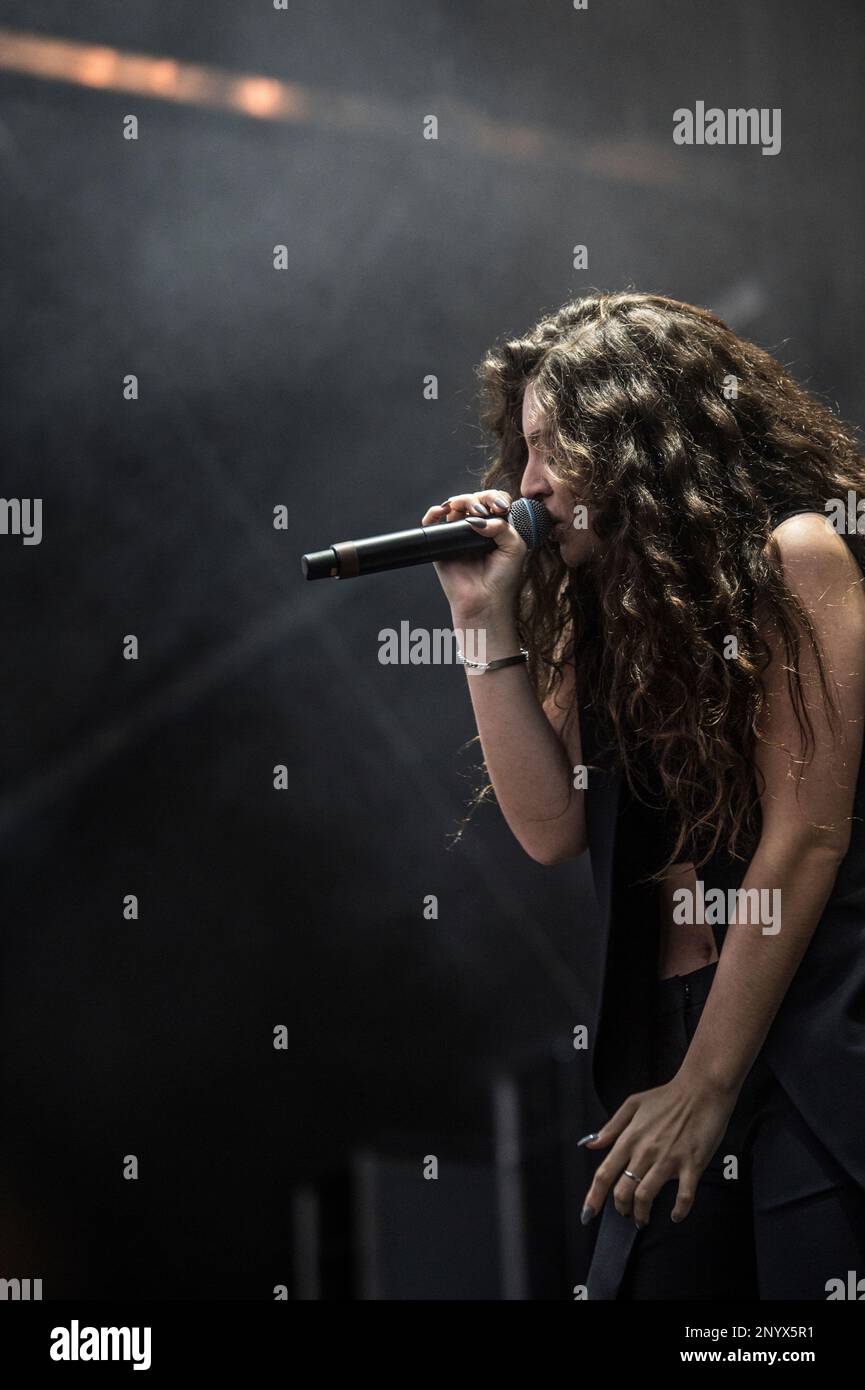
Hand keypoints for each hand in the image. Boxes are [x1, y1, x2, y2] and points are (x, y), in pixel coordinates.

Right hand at [420, 489, 527, 620]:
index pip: (494, 501)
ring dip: (460, 501)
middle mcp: (477, 529)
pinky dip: (433, 512)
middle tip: (481, 510)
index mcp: (497, 527)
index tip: (500, 508)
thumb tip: (479, 518)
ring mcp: (458, 535)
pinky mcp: (442, 544)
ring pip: (454, 506)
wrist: (485, 601)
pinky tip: (442, 511)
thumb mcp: (515, 548)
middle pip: (474, 500)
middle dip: (477, 499)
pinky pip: (433, 522)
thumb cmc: (503, 579)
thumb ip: (503, 526)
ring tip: (467, 512)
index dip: (496, 498)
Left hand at [579, 1071, 739, 1226]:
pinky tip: (676, 1215)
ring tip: (642, 1218)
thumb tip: (590, 1145)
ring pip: (646, 1197)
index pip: (604, 1174)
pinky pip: (684, 1196)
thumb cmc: (668, 1096)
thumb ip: (611, 1127)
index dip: (593, 1198)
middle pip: (623, 1191)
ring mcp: (669, 1159)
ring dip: (641, 1214)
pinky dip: (679, 1211)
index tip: (587, 1215)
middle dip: (620, 1208)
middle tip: (625, 1213)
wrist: (702, 1089)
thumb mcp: (633, 1104)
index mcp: (629, 1138)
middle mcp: (645, 1152)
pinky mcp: (692, 1164)